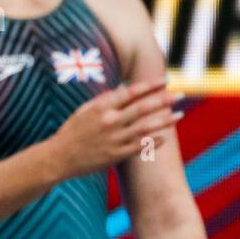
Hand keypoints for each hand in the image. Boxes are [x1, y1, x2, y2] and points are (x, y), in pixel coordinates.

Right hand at [47, 78, 181, 179]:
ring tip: (179, 115)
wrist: (59, 157)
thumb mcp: (85, 110)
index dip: (150, 86)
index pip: (131, 92)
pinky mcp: (116, 155)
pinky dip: (154, 141)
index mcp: (101, 107)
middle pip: (142, 108)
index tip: (165, 81)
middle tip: (180, 95)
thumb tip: (126, 89)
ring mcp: (114, 139)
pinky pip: (140, 146)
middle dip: (163, 100)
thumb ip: (105, 100)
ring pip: (145, 127)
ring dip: (164, 120)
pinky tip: (165, 136)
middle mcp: (109, 121)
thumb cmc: (72, 131)